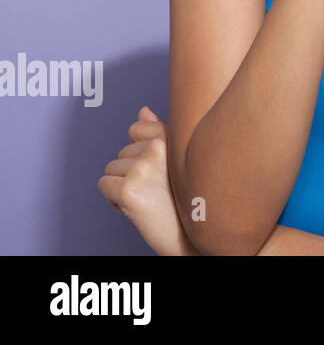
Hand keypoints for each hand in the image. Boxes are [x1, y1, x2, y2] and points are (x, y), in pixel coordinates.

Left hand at [97, 106, 198, 255]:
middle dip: (133, 172)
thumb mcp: (178, 160)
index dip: (142, 152)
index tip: (161, 170)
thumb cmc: (188, 200)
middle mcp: (159, 148)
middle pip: (122, 151)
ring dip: (124, 185)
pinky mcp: (127, 189)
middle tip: (157, 190)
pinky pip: (104, 185)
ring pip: (112, 168)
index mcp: (174, 137)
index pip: (136, 128)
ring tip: (150, 198)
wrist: (194, 236)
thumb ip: (159, 132)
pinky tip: (137, 206)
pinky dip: (114, 199)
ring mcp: (142, 168)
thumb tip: (143, 111)